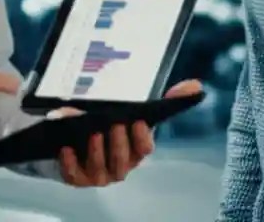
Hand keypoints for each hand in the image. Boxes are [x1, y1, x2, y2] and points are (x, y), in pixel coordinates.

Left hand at [56, 79, 202, 186]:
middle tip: (112, 123)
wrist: (79, 139)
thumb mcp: (134, 109)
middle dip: (118, 142)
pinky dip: (70, 163)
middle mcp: (120, 166)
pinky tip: (66, 147)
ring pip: (101, 170)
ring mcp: (99, 174)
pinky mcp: (77, 177)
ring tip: (91, 132)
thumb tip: (197, 85)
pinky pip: (74, 175)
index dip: (141, 137)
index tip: (137, 120)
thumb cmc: (112, 124)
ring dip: (96, 152)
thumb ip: (167, 99)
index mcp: (136, 150)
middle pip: (122, 159)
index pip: (144, 149)